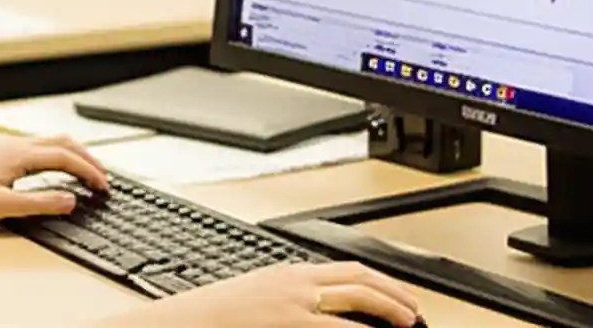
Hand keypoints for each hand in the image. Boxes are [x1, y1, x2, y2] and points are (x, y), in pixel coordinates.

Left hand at [0, 135, 109, 228]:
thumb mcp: (1, 207)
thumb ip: (39, 202)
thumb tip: (71, 199)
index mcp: (17, 155)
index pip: (64, 157)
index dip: (88, 170)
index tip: (103, 185)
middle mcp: (13, 146)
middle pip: (62, 142)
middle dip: (86, 157)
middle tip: (102, 177)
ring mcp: (5, 148)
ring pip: (50, 142)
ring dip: (72, 154)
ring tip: (86, 172)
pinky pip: (37, 148)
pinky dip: (56, 156)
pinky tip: (56, 171)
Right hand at [98, 262, 421, 327]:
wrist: (177, 323)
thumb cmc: (208, 318)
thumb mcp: (253, 299)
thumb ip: (285, 302)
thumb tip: (316, 312)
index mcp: (287, 273)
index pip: (346, 270)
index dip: (380, 282)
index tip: (398, 297)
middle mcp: (294, 283)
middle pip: (360, 280)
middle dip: (395, 295)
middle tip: (415, 313)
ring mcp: (292, 303)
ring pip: (356, 300)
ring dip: (389, 310)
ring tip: (410, 324)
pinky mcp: (287, 323)